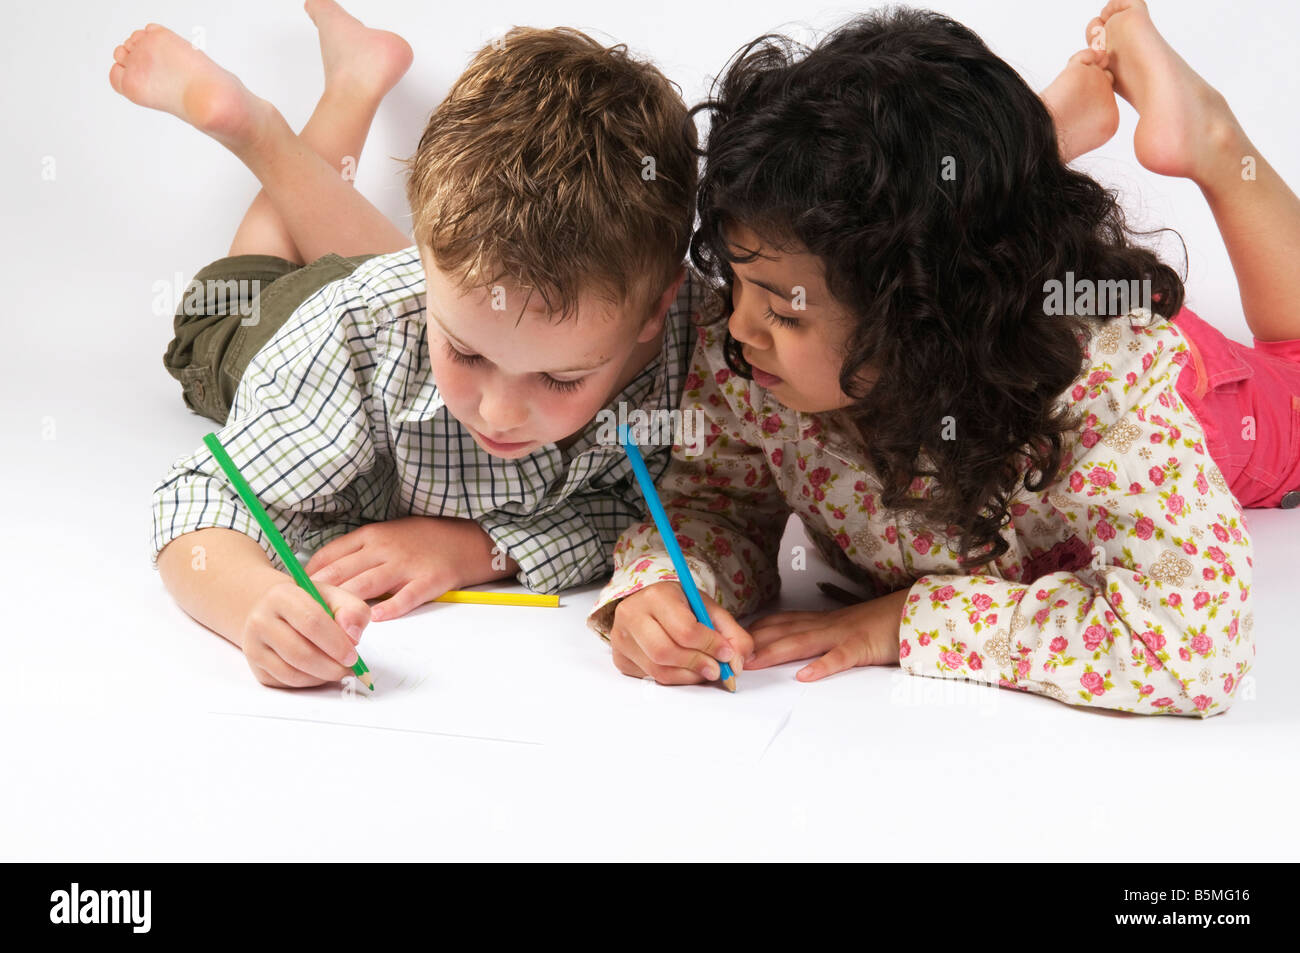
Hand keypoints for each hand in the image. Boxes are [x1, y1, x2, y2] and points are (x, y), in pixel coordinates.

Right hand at [240, 578, 370, 687]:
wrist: (272, 610)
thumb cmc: (306, 603)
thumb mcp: (333, 596)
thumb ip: (352, 610)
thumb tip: (353, 636)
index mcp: (282, 595)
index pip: (312, 622)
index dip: (336, 643)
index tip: (353, 656)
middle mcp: (261, 620)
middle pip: (300, 653)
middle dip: (331, 667)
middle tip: (350, 669)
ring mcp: (254, 645)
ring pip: (292, 673)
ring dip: (322, 677)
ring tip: (338, 670)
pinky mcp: (256, 667)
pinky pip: (286, 683)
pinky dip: (309, 682)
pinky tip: (321, 672)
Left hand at [304, 517, 513, 620]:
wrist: (470, 538)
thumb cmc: (425, 539)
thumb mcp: (388, 535)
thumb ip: (357, 552)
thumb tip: (322, 573)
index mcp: (371, 536)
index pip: (329, 556)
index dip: (307, 577)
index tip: (292, 595)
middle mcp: (385, 548)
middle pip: (342, 573)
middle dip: (318, 595)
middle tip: (299, 616)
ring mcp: (407, 564)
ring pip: (367, 585)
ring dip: (344, 605)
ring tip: (326, 624)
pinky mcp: (429, 580)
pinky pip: (406, 596)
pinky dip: (390, 608)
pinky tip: (374, 619)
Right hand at [609, 582, 752, 684]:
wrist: (648, 603)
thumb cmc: (679, 604)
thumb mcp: (707, 608)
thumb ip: (730, 632)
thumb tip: (737, 662)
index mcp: (656, 596)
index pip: (684, 630)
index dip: (710, 646)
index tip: (727, 653)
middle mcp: (632, 615)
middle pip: (667, 653)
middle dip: (697, 665)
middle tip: (717, 669)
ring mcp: (621, 638)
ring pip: (658, 670)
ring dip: (688, 676)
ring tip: (704, 670)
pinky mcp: (620, 658)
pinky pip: (650, 678)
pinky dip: (673, 678)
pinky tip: (684, 669)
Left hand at [746, 588, 909, 680]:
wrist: (915, 612)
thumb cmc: (881, 624)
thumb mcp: (846, 629)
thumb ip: (823, 637)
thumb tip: (800, 652)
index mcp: (822, 622)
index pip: (782, 622)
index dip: (755, 630)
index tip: (731, 637)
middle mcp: (827, 625)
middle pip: (784, 631)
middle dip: (754, 642)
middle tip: (728, 652)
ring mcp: (844, 634)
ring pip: (804, 642)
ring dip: (776, 651)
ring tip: (753, 662)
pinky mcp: (863, 647)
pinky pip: (840, 657)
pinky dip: (822, 666)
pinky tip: (805, 676)